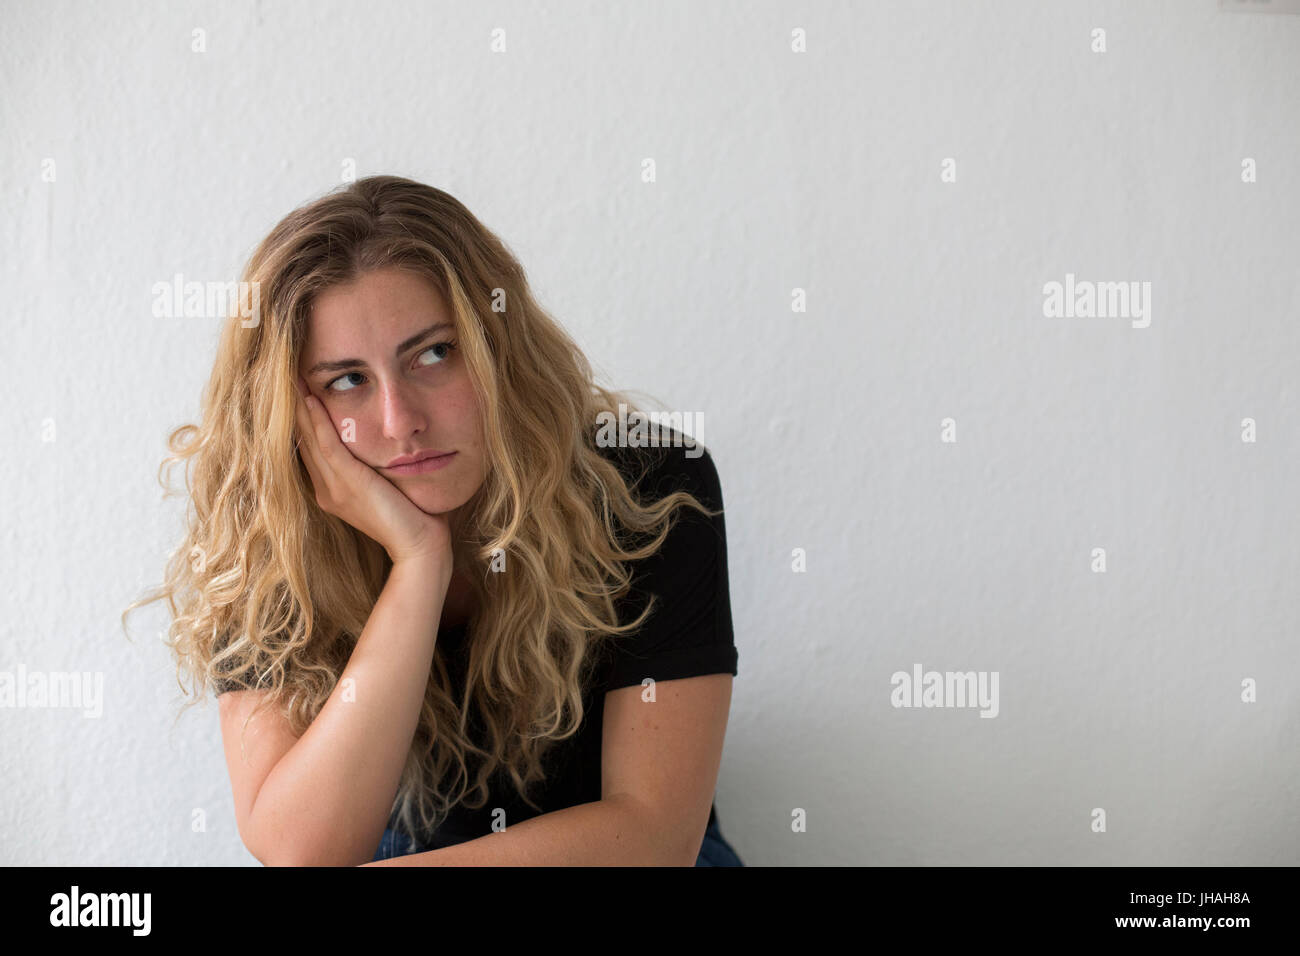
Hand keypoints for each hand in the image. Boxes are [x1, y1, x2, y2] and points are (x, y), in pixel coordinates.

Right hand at [293, 375, 453, 570]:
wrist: (419, 547)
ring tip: (289, 379)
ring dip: (298, 408)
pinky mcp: (351, 483)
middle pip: (302, 442)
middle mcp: (327, 490)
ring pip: (309, 440)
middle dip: (292, 409)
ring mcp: (335, 488)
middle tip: (282, 377)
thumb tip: (384, 444)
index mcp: (332, 492)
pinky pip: (328, 446)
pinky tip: (309, 400)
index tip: (293, 392)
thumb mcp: (386, 489)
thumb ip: (376, 469)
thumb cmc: (412, 518)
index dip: (299, 421)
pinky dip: (317, 421)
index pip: (309, 449)